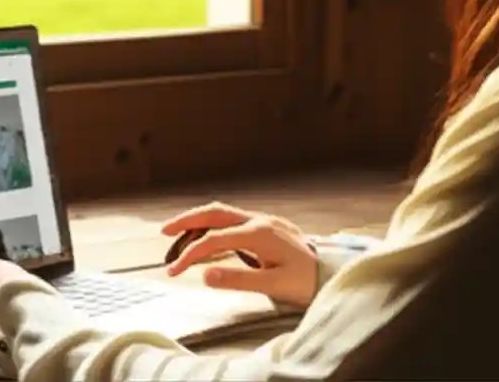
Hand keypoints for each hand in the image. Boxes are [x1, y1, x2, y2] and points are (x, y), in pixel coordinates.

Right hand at [161, 202, 318, 307]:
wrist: (335, 273)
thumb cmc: (307, 282)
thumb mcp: (274, 286)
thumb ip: (238, 279)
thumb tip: (203, 275)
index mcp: (258, 234)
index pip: (213, 240)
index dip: (189, 254)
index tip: (172, 271)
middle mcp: (259, 221)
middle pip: (214, 213)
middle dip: (186, 220)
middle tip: (163, 231)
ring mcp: (265, 220)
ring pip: (224, 212)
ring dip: (199, 219)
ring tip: (179, 232)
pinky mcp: (269, 225)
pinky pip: (235, 218)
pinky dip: (215, 223)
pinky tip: (209, 234)